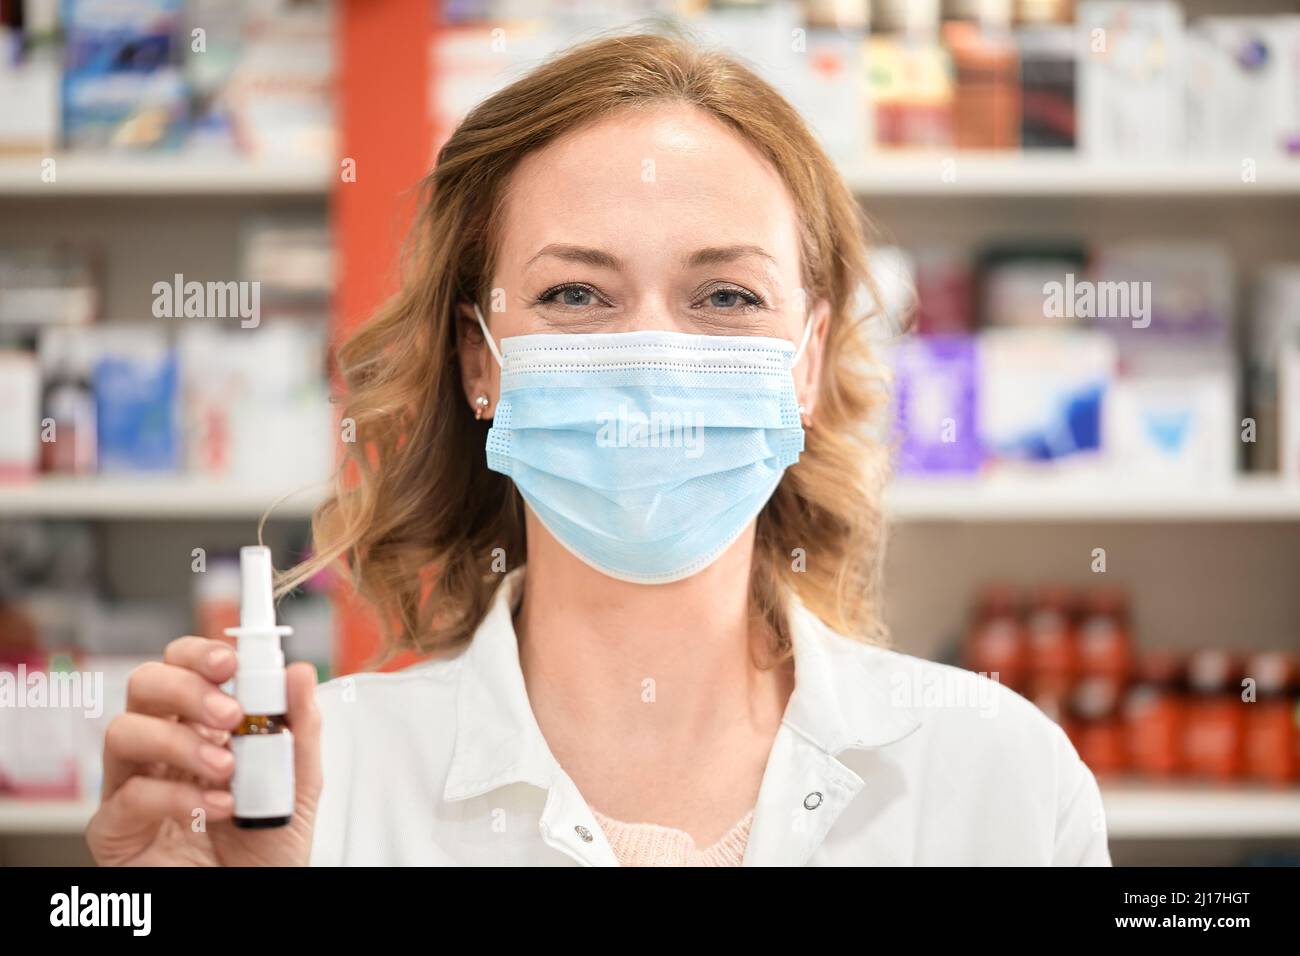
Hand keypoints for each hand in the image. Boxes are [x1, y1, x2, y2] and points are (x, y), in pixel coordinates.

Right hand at [86, 637, 320, 865]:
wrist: (256, 898)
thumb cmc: (269, 848)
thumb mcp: (299, 784)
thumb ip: (299, 728)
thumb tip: (299, 672)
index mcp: (201, 727)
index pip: (183, 667)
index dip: (198, 653)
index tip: (231, 659)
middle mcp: (161, 750)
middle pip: (143, 684)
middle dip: (185, 686)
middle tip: (229, 713)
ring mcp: (133, 787)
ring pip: (123, 731)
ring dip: (179, 741)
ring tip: (226, 769)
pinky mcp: (115, 832)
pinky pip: (125, 797)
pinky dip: (176, 797)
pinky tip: (216, 808)